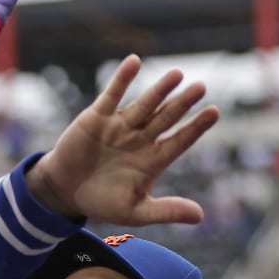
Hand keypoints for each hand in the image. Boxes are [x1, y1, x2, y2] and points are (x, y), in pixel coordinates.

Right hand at [26, 54, 217, 225]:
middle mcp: (140, 139)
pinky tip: (134, 62)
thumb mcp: (136, 211)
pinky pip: (112, 94)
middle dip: (182, 103)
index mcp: (153, 160)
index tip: (213, 112)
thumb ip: (166, 211)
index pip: (179, 140)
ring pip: (144, 105)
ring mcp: (120, 126)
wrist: (65, 192)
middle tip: (200, 87)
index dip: (196, 127)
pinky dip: (123, 79)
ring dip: (159, 90)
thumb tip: (201, 217)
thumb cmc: (102, 202)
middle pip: (166, 118)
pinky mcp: (98, 117)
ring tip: (177, 74)